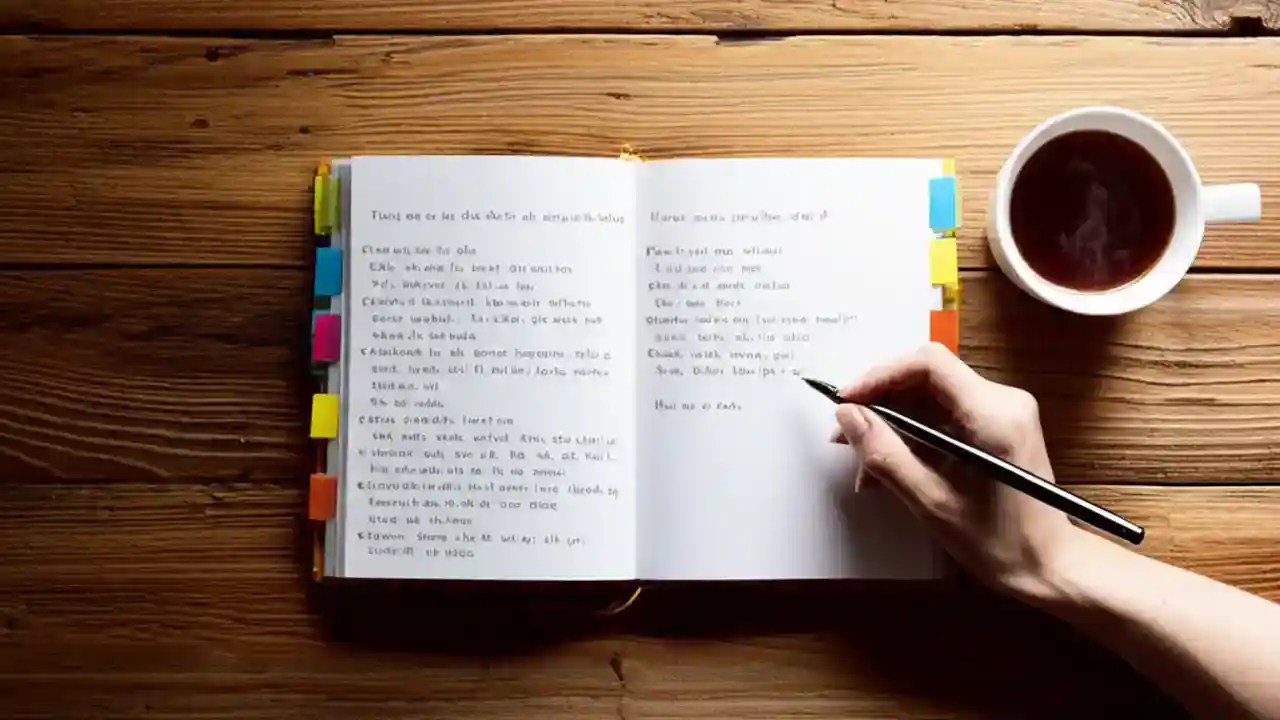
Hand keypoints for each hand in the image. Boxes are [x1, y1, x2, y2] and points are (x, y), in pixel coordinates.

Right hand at [833, 342, 1086, 604]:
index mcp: (994, 415)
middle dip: (881, 402)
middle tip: (846, 435)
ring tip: (866, 463)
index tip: (846, 400)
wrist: (1049, 566)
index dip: (880, 375)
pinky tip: (892, 465)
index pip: (928, 363)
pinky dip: (913, 435)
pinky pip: (944, 414)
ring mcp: (1004, 411)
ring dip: (893, 423)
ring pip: (931, 396)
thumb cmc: (999, 542)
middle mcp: (1004, 401)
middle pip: (926, 377)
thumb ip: (885, 454)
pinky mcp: (999, 425)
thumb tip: (848, 415)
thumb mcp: (931, 501)